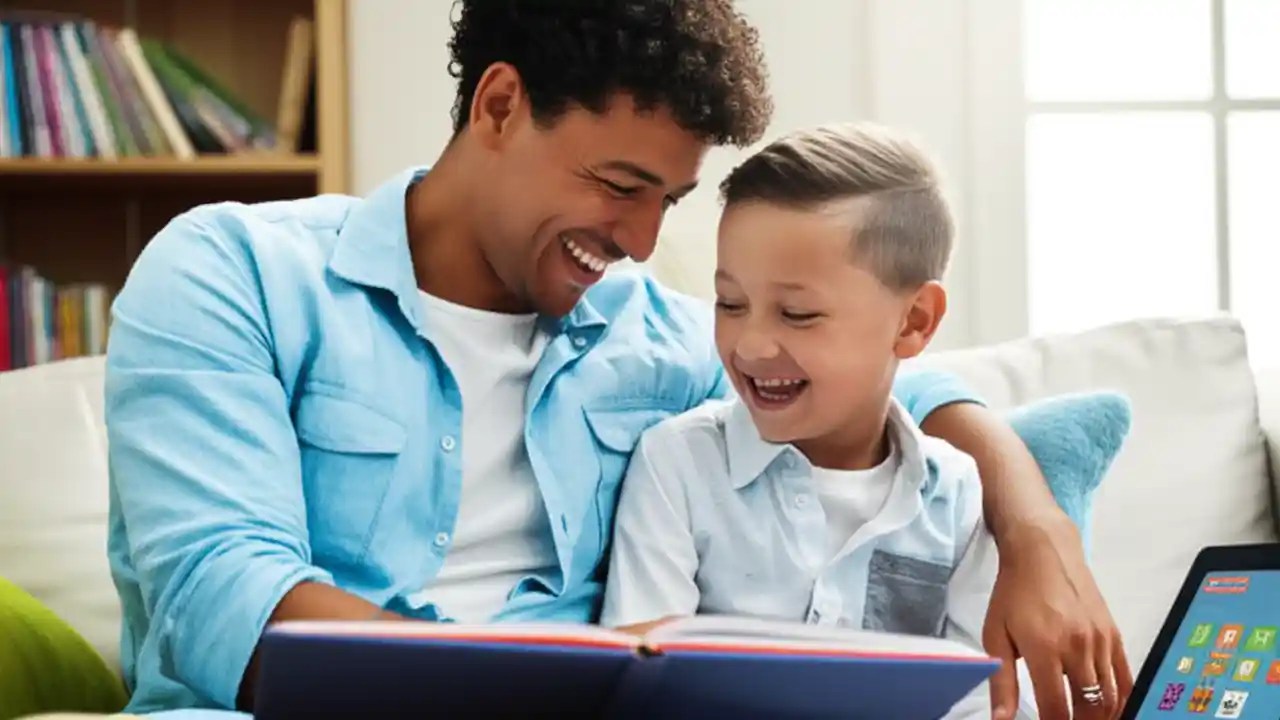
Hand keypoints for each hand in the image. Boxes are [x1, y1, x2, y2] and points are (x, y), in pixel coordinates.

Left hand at [982, 515, 1132, 719]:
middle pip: (1089, 708)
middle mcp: (1077, 646)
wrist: (1043, 552)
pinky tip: (1110, 710)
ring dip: (1100, 717)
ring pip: (1109, 697)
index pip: (1056, 708)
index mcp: (1044, 648)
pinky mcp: (1114, 634)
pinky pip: (1125, 677)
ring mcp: (1100, 640)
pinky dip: (1120, 700)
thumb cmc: (1014, 593)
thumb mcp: (995, 635)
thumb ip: (1001, 682)